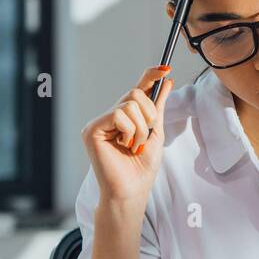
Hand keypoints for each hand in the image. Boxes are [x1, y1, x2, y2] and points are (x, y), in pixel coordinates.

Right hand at [81, 65, 173, 207]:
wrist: (132, 190)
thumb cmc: (141, 167)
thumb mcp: (155, 132)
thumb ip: (158, 107)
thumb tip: (166, 81)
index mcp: (125, 116)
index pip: (137, 89)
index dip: (150, 76)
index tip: (165, 68)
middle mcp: (111, 116)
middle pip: (135, 93)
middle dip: (149, 115)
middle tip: (145, 138)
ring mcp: (100, 122)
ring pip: (129, 103)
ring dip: (141, 128)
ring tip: (135, 146)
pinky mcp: (92, 130)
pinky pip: (118, 114)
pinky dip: (129, 131)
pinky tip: (124, 146)